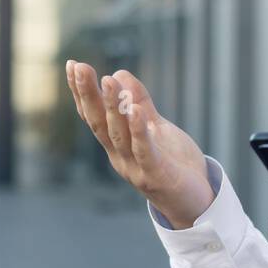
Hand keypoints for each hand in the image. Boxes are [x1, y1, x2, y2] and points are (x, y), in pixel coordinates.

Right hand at [65, 60, 213, 228]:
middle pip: (99, 123)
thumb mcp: (156, 128)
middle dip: (88, 95)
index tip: (72, 65)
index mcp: (118, 145)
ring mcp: (135, 168)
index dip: (82, 92)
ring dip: (113, 107)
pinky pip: (145, 151)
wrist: (196, 202)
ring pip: (119, 134)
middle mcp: (120, 156)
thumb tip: (119, 73)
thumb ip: (140, 103)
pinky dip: (139, 130)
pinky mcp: (156, 176)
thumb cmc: (174, 164)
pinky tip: (136, 110)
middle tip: (79, 67)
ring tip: (108, 80)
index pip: (94, 115)